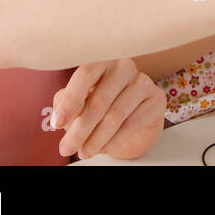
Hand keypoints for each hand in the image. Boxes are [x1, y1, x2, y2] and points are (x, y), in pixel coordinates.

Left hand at [51, 58, 165, 159]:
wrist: (131, 120)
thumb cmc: (100, 107)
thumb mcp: (78, 103)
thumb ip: (66, 103)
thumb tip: (60, 116)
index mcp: (102, 61)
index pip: (85, 74)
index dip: (70, 100)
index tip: (57, 124)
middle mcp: (124, 67)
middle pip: (99, 100)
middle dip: (79, 130)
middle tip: (67, 148)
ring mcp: (143, 81)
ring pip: (115, 115)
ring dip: (96, 139)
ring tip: (84, 152)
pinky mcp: (157, 98)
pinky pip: (133, 123)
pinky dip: (115, 140)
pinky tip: (104, 148)